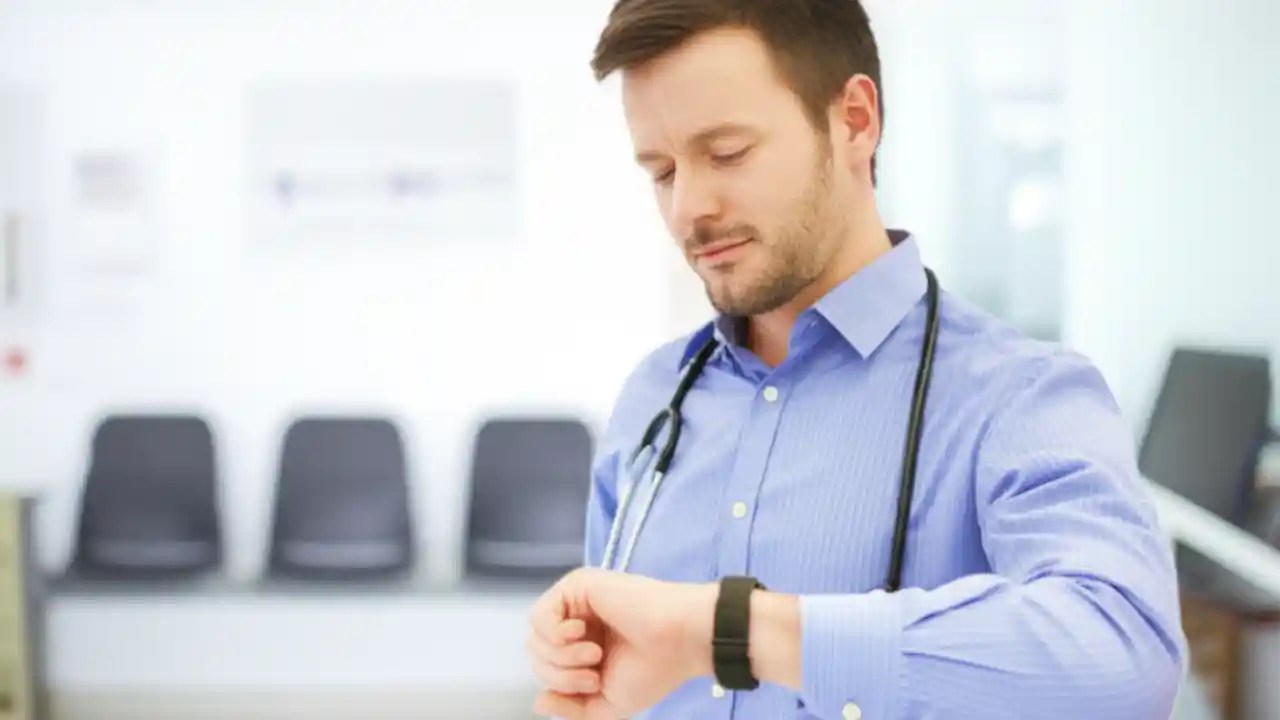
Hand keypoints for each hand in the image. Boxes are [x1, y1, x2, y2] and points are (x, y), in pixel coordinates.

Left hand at [525, 567, 716, 718]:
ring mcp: (576, 603)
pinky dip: (555, 635)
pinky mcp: (576, 585)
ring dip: (562, 657)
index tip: (595, 684)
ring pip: (536, 638)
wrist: (676, 641)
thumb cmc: (652, 670)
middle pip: (537, 655)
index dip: (561, 685)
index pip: (547, 669)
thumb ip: (570, 708)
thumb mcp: (605, 706)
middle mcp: (578, 624)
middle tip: (594, 674)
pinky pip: (540, 616)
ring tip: (595, 654)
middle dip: (560, 675)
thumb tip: (538, 701)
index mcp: (585, 649)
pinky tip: (582, 634)